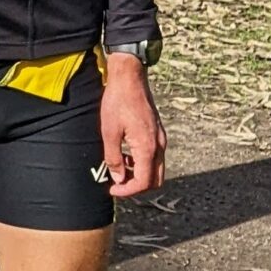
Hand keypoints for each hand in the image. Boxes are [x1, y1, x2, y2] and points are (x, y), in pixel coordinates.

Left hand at [99, 56, 165, 198]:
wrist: (130, 78)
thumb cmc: (118, 102)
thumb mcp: (109, 132)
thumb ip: (114, 158)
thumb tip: (118, 179)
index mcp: (147, 147)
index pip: (143, 182)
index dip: (127, 191)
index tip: (112, 190)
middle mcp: (159, 145)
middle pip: (155, 180)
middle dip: (136, 186)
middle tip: (117, 184)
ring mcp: (161, 139)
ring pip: (156, 169)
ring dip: (139, 174)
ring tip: (119, 168)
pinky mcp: (158, 133)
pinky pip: (155, 157)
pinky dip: (142, 163)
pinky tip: (126, 155)